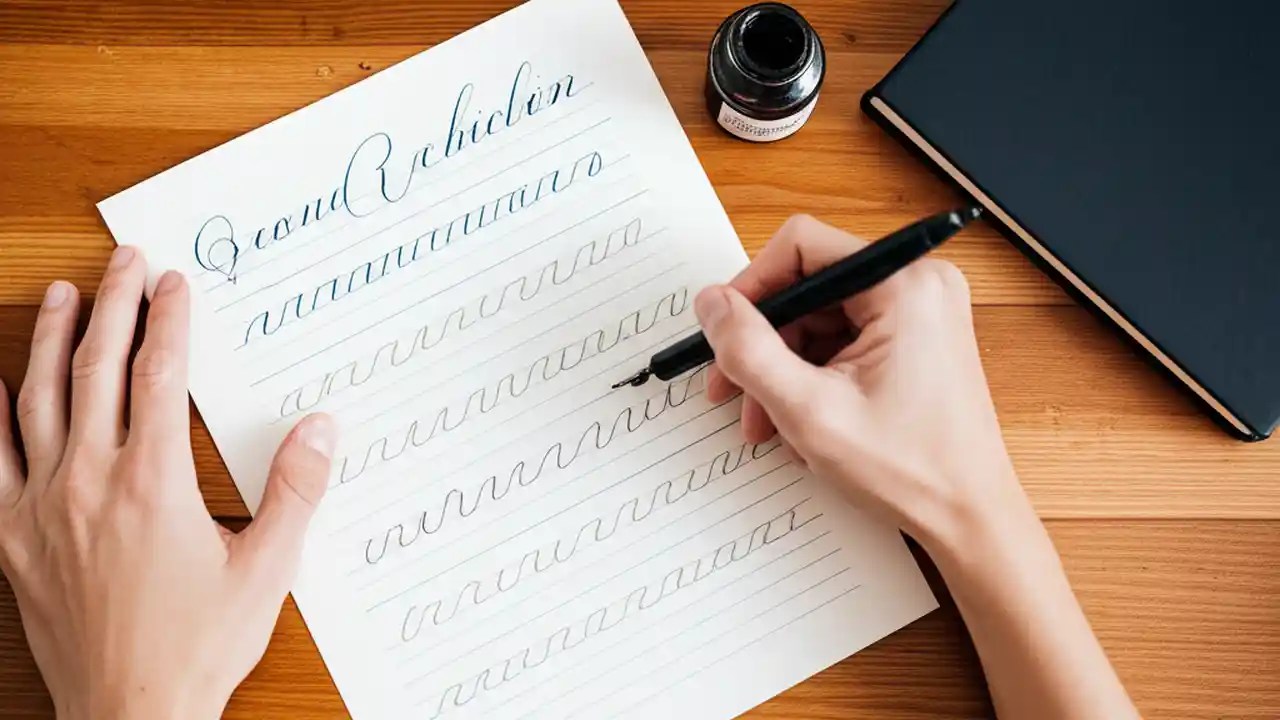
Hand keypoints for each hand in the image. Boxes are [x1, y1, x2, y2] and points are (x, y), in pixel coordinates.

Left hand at [0, 247, 336, 719]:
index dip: (168, 322)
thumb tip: (320, 428)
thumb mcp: (267, 570)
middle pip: (95, 371)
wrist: (129, 714)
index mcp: (152, 484)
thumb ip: (296, 493)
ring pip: (39, 402)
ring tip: (60, 297)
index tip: (174, 284)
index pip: (157, 377)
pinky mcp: (14, 539)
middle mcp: (90, 483)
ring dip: (50, 342)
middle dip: (112, 307)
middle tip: (124, 263)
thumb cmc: (197, 646)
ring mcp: (43, 508)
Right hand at [697, 216, 1138, 719]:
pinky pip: (845, 339)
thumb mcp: (808, 410)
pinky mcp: (916, 339)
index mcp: (905, 286)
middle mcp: (919, 285)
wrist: (970, 519)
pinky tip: (797, 421)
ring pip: (821, 319)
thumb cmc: (910, 469)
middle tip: (730, 388)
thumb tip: (711, 303)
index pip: (802, 246)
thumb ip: (749, 350)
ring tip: (764, 421)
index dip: (751, 286)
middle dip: (764, 341)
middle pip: (809, 286)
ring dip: (782, 367)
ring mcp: (921, 313)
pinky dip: (812, 375)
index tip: (723, 331)